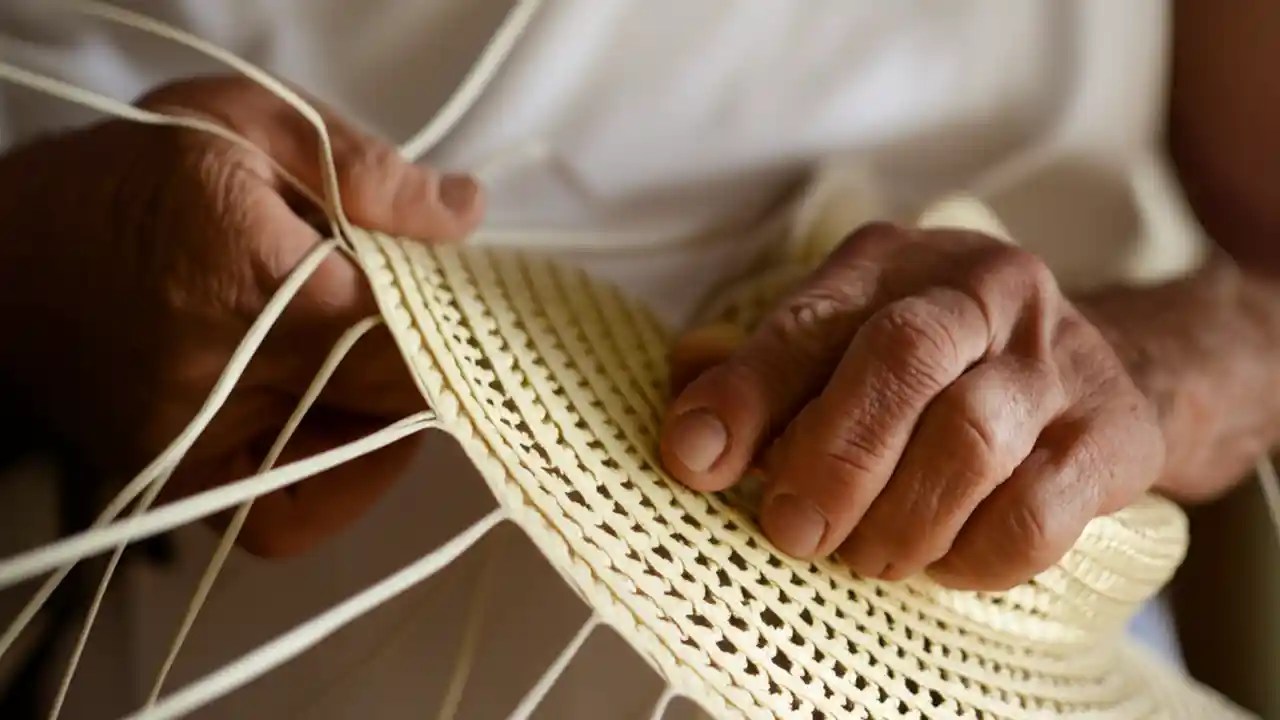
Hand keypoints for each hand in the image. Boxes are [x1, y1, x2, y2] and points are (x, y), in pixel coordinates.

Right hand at [0, 76, 482, 555]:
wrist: (8, 253)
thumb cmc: (130, 178)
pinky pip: (285, 518)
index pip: (401, 325)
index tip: (482, 299)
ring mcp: (196, 444)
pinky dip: (337, 479)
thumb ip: (363, 168)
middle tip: (449, 322)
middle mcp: (221, 375)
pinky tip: (348, 422)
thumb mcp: (247, 125)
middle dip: (436, 357)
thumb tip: (464, 213)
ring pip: (353, 456)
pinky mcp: (180, 484)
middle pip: (387, 392)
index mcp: (243, 273)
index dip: (460, 316)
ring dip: (395, 412)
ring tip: (389, 357)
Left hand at [660, 222, 1163, 589]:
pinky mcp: (1112, 433)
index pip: (809, 322)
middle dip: (830, 460)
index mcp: (892, 264)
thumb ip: (756, 379)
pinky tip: (943, 561)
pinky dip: (972, 556)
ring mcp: (1056, 358)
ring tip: (867, 554)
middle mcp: (981, 289)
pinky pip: (1038, 511)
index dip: (745, 395)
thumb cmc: (931, 370)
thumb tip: (687, 425)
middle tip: (793, 531)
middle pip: (901, 358)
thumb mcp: (839, 347)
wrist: (1098, 369)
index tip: (693, 459)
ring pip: (969, 439)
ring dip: (898, 519)